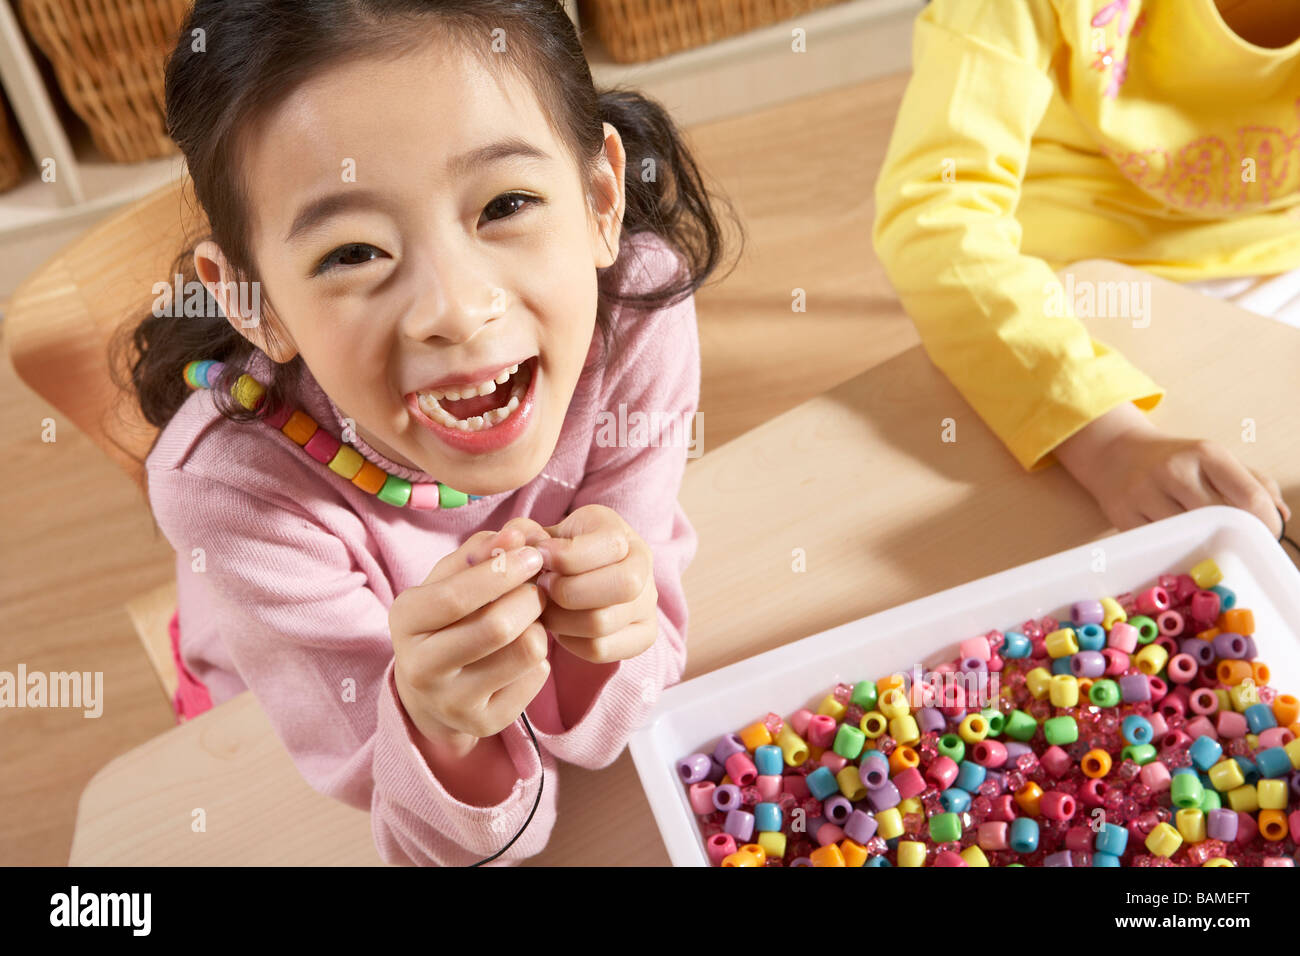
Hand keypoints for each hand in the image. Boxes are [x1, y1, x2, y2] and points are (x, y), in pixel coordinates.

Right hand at [388, 517, 552, 756]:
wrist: (432, 690)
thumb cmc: (446, 618)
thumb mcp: (449, 579)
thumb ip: (480, 551)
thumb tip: (518, 534)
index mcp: (405, 622)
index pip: (456, 596)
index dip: (501, 572)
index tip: (533, 555)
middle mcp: (421, 669)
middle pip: (496, 627)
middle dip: (529, 598)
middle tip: (538, 588)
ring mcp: (452, 703)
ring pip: (525, 653)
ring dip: (539, 626)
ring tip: (531, 619)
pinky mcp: (484, 724)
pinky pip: (536, 680)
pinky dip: (540, 658)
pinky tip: (522, 654)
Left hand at [535, 504, 658, 664]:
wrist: (577, 574)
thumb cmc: (555, 551)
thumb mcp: (539, 532)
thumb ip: (524, 533)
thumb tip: (524, 545)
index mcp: (622, 531)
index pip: (612, 546)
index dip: (566, 556)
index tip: (539, 558)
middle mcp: (644, 565)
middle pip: (623, 586)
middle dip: (570, 591)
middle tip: (544, 587)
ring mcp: (648, 604)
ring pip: (605, 623)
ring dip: (563, 618)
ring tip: (546, 607)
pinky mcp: (643, 635)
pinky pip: (602, 649)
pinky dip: (571, 642)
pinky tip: (560, 626)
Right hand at [1054, 403, 1288, 536]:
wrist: (1115, 452)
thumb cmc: (1174, 460)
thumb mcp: (1214, 459)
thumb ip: (1253, 483)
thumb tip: (1281, 516)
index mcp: (1206, 453)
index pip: (1250, 497)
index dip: (1266, 523)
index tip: (1266, 533)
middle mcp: (1175, 471)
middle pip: (1221, 520)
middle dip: (1234, 534)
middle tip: (1236, 540)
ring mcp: (1145, 494)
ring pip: (1189, 535)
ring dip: (1203, 544)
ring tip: (1205, 541)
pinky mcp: (1124, 516)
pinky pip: (1161, 543)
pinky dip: (1174, 547)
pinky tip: (1177, 542)